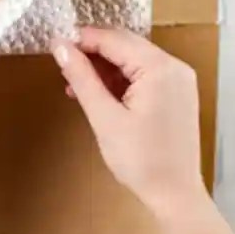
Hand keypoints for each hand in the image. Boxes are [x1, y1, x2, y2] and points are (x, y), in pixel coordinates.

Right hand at [52, 27, 206, 219]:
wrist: (175, 194)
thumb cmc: (142, 160)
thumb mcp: (105, 117)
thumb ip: (82, 78)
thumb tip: (61, 47)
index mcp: (160, 68)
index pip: (115, 40)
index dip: (83, 39)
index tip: (55, 43)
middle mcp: (175, 67)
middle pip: (126, 46)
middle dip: (93, 53)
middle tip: (63, 63)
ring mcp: (179, 81)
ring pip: (134, 61)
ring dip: (105, 69)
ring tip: (75, 85)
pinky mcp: (177, 95)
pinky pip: (145, 76)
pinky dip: (121, 81)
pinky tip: (99, 94)